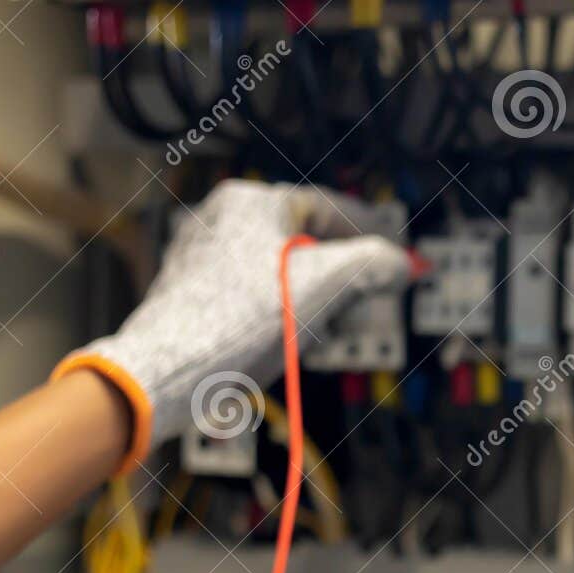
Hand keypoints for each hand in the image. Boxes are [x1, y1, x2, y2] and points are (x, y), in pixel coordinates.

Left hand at [56, 180, 410, 471]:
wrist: (169, 369)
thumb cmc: (240, 321)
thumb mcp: (325, 286)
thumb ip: (374, 266)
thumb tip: (404, 264)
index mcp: (251, 202)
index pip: (328, 208)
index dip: (371, 234)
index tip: (399, 256)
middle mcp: (221, 219)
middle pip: (303, 240)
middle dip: (337, 273)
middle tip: (364, 297)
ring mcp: (200, 255)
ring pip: (276, 268)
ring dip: (308, 296)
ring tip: (321, 326)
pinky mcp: (190, 292)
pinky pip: (248, 292)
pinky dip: (275, 311)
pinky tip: (281, 340)